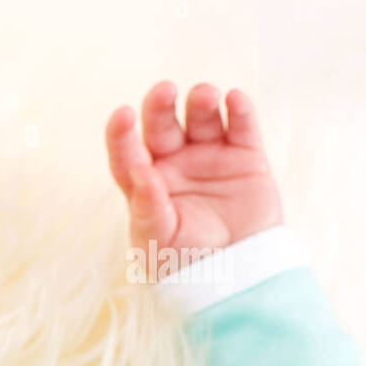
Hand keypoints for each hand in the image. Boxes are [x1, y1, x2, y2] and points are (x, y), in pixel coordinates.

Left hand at [105, 81, 283, 280]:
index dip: (121, 134)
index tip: (121, 115)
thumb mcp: (158, 240)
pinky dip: (239, 110)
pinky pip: (241, 126)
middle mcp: (173, 163)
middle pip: (161, 125)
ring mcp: (209, 156)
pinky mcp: (245, 156)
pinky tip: (234, 99)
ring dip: (201, 101)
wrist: (236, 274)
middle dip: (160, 106)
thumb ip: (147, 208)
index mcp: (144, 183)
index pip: (127, 152)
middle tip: (164, 91)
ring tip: (205, 96)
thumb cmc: (185, 262)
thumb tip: (140, 171)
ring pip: (201, 118)